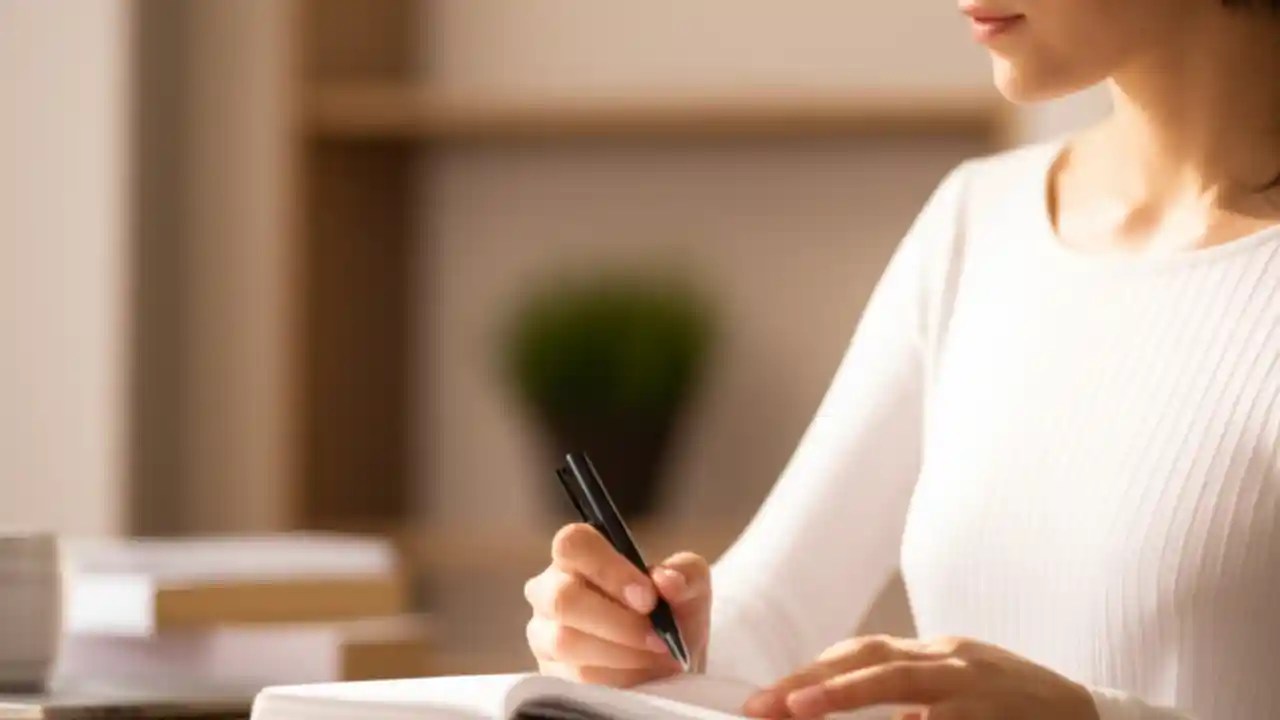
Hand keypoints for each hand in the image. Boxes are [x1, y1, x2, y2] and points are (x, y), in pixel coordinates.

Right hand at [523, 522, 711, 686]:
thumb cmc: (673, 616)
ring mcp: (543, 634)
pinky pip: (574, 678)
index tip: (648, 598)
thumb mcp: (692, 589)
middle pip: (562, 598)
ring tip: (656, 656)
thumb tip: (666, 580)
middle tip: (658, 636)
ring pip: (566, 642)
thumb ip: (686, 575)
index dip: (609, 569)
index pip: (573, 544)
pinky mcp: (548, 674)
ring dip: (622, 654)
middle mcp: (550, 590)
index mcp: (579, 556)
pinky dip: (616, 679)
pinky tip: (640, 675)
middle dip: (618, 622)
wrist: (670, 666)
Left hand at [742, 635, 1098, 719]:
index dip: (813, 669)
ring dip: (848, 692)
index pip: (864, 651)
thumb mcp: (957, 694)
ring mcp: (980, 686)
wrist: (1095, 719)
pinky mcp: (1003, 714)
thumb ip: (907, 700)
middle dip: (815, 679)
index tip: (769, 694)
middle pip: (873, 658)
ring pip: (904, 682)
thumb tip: (839, 711)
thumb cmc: (1015, 711)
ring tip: (802, 708)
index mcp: (938, 653)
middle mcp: (954, 659)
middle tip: (766, 704)